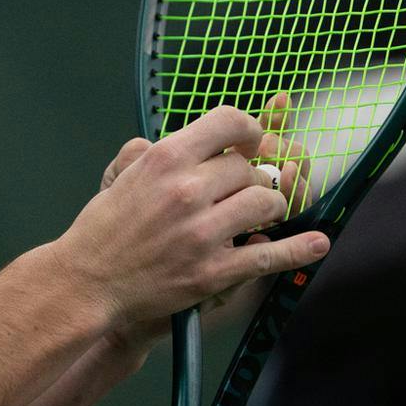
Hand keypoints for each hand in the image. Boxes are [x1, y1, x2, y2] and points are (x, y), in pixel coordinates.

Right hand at [56, 104, 328, 336]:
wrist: (87, 283)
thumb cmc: (103, 227)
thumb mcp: (125, 173)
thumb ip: (161, 150)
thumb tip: (200, 141)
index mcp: (166, 159)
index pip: (228, 122)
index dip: (250, 128)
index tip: (252, 140)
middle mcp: (188, 190)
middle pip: (249, 166)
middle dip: (252, 175)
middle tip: (243, 188)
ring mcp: (203, 233)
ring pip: (266, 202)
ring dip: (268, 205)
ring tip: (259, 213)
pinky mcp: (213, 272)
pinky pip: (267, 255)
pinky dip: (299, 249)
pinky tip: (318, 243)